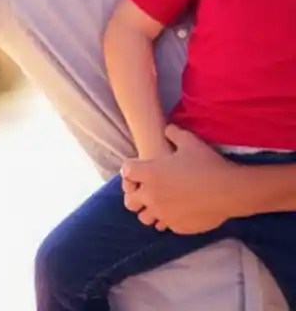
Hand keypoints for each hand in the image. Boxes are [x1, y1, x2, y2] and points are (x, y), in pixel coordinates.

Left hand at [121, 124, 235, 233]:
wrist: (230, 191)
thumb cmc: (208, 164)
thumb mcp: (190, 142)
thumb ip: (174, 134)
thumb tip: (167, 129)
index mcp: (150, 173)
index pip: (126, 172)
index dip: (131, 170)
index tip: (140, 171)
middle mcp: (151, 195)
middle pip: (129, 200)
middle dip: (134, 196)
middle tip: (145, 192)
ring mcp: (163, 213)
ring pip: (144, 218)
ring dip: (149, 210)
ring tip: (160, 204)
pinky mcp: (177, 227)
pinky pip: (165, 226)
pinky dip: (168, 220)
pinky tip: (178, 213)